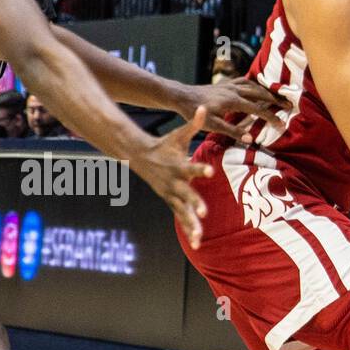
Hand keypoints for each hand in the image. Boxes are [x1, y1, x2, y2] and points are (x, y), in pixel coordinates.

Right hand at [127, 106, 212, 249]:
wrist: (140, 158)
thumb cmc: (164, 145)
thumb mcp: (177, 135)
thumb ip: (193, 124)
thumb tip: (202, 107)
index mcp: (178, 166)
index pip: (191, 167)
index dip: (200, 169)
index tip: (210, 171)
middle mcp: (174, 182)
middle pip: (186, 194)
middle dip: (194, 203)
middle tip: (203, 212)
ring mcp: (171, 194)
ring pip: (182, 211)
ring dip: (191, 224)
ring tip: (199, 237)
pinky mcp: (170, 201)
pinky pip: (181, 217)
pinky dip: (189, 229)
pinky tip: (198, 243)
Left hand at [179, 80, 284, 142]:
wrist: (182, 97)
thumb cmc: (196, 112)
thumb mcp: (212, 125)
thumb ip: (232, 131)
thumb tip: (250, 138)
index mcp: (234, 101)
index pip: (258, 109)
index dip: (271, 117)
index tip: (282, 124)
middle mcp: (234, 90)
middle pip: (260, 93)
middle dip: (275, 99)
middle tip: (288, 105)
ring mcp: (230, 85)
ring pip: (253, 85)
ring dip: (266, 90)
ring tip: (277, 95)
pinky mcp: (225, 83)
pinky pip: (244, 80)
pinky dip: (253, 83)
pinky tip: (255, 87)